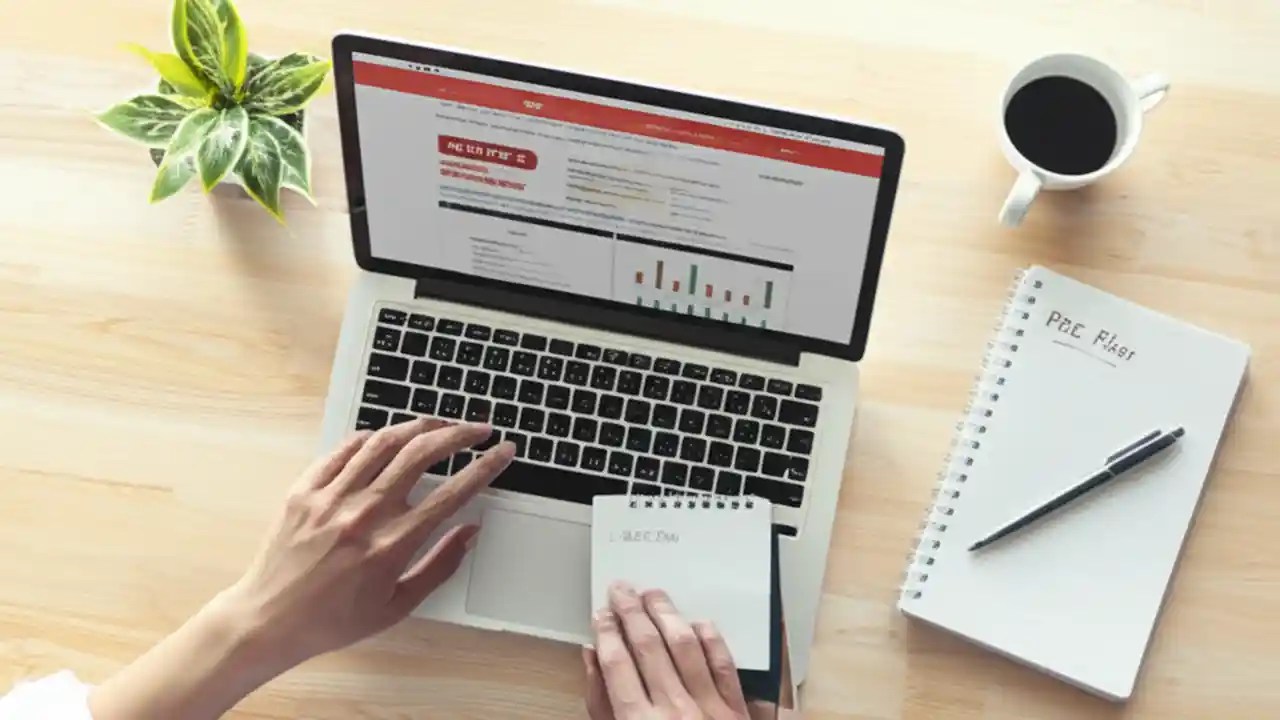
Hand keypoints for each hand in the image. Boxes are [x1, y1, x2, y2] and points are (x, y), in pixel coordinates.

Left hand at [90, 418, 513, 719]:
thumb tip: (470, 531)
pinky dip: (372, 436)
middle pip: (421, 454)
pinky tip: (390, 435)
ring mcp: (331, 498)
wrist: (268, 621)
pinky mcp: (304, 490)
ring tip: (442, 424)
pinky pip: (344, 449)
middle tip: (479, 429)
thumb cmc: (333, 621)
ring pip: (384, 442)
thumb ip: (440, 566)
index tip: (503, 452)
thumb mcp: (397, 607)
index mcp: (391, 546)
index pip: (452, 493)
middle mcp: (363, 514)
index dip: (485, 467)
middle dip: (459, 434)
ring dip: (419, 426)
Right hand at [584, 582, 748, 719]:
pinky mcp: (737, 714)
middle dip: (631, 612)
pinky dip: (711, 640)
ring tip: (653, 594)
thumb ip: (601, 704)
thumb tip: (592, 659)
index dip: (607, 632)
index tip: (601, 612)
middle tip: (621, 589)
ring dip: (666, 614)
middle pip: (648, 647)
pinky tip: (698, 623)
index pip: (617, 664)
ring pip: (685, 646)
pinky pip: (723, 666)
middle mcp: (673, 713)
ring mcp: (708, 711)